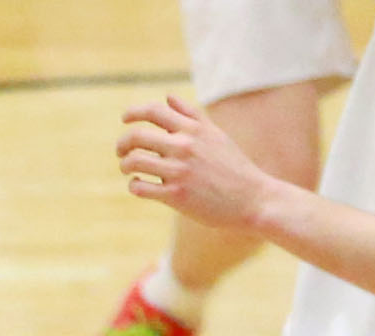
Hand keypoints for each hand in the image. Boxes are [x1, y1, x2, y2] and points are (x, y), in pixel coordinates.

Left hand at [117, 96, 274, 231]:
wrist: (253, 199)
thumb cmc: (233, 167)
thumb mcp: (215, 135)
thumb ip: (191, 115)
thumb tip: (168, 97)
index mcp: (193, 129)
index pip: (154, 111)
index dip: (134, 113)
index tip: (125, 119)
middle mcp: (184, 146)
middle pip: (137, 136)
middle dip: (123, 144)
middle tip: (121, 152)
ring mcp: (179, 171)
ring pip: (134, 161)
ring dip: (125, 165)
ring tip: (128, 169)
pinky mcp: (176, 196)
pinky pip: (140, 187)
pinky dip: (134, 185)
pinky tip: (139, 185)